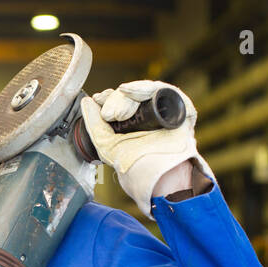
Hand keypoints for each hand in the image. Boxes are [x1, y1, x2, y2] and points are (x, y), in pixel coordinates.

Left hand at [79, 81, 213, 217]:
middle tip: (109, 115)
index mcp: (135, 122)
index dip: (109, 98)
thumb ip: (94, 125)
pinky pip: (166, 91)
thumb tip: (86, 102)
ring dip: (127, 97)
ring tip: (117, 114)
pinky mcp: (181, 108)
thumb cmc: (135, 166)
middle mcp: (151, 114)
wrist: (156, 177)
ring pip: (146, 90)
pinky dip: (145, 89)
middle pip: (132, 94)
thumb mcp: (107, 145)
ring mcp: (167, 110)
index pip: (122, 101)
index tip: (97, 100)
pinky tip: (130, 92)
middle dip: (116, 100)